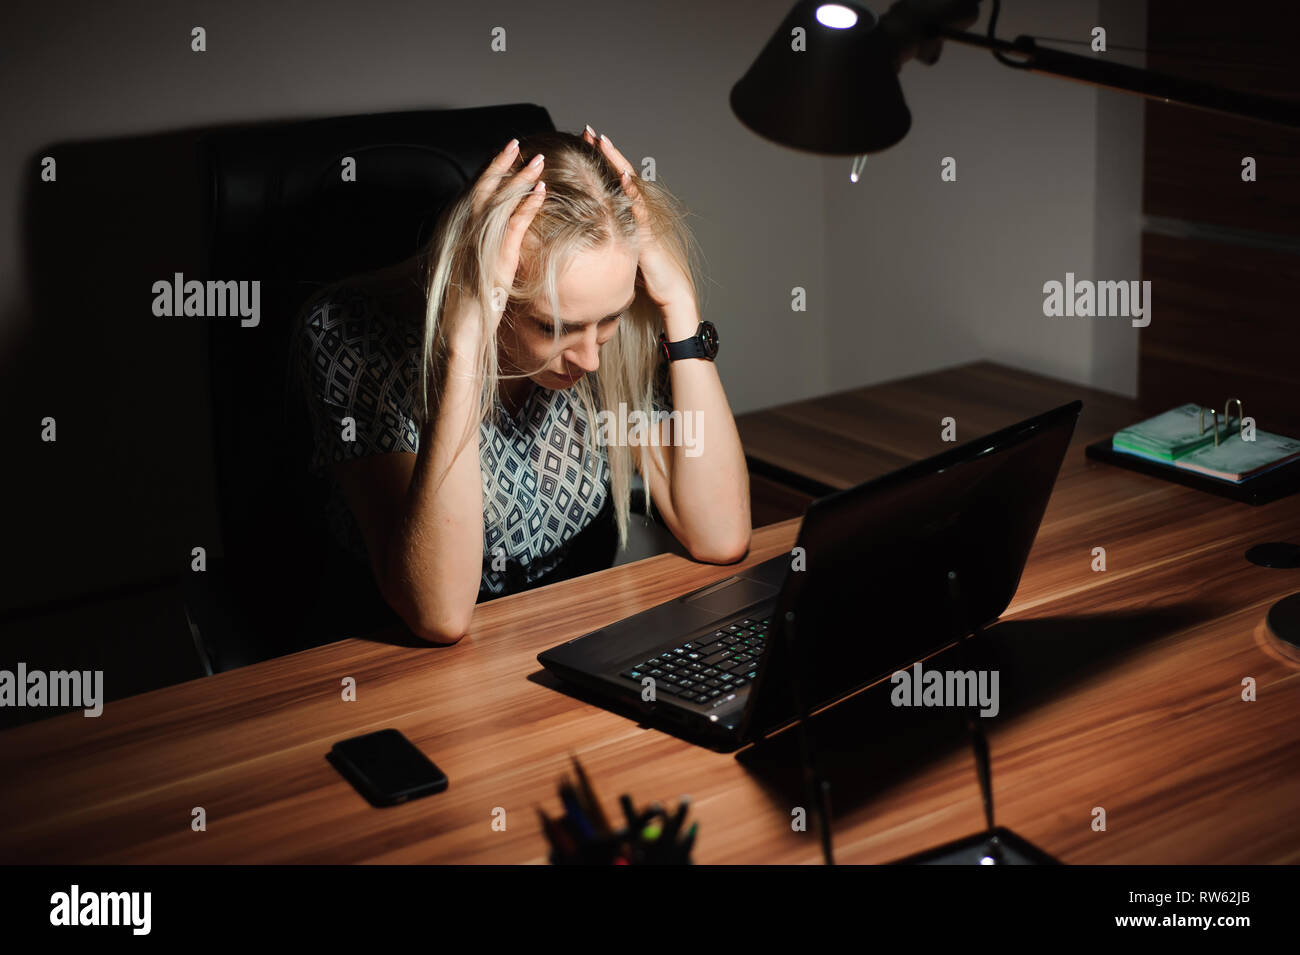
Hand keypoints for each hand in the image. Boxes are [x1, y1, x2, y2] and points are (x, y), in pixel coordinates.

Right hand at [451, 138, 546, 340]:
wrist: (463, 336)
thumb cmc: (473, 314)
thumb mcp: (479, 279)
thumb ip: (486, 259)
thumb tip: (499, 250)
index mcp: (463, 238)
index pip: (476, 197)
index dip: (490, 175)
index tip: (504, 158)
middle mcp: (467, 237)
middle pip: (483, 189)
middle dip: (501, 164)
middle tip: (517, 144)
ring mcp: (479, 246)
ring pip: (499, 201)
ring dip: (519, 178)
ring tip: (537, 161)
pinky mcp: (495, 258)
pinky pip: (513, 225)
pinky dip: (528, 205)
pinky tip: (541, 191)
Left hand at [584, 125, 692, 311]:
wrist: (672, 297)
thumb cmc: (646, 282)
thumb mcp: (619, 257)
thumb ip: (607, 242)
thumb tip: (583, 239)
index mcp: (629, 217)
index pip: (611, 183)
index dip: (598, 163)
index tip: (583, 143)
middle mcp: (638, 214)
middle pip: (620, 176)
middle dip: (605, 153)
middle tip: (589, 130)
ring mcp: (645, 222)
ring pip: (630, 185)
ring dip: (616, 162)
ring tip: (602, 141)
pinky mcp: (648, 235)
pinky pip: (639, 209)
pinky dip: (631, 191)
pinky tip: (622, 176)